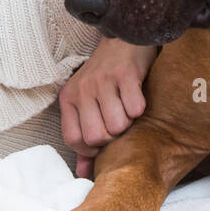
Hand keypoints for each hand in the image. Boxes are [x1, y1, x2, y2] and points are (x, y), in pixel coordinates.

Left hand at [59, 37, 158, 178]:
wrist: (124, 37)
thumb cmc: (106, 75)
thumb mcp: (88, 102)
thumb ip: (84, 136)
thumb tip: (83, 173)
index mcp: (68, 98)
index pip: (73, 140)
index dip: (91, 149)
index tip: (103, 142)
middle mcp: (82, 89)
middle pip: (97, 137)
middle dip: (113, 139)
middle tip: (120, 125)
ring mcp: (102, 81)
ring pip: (117, 125)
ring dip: (130, 124)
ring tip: (128, 110)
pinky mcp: (125, 74)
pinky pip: (135, 108)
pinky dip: (140, 108)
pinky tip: (137, 97)